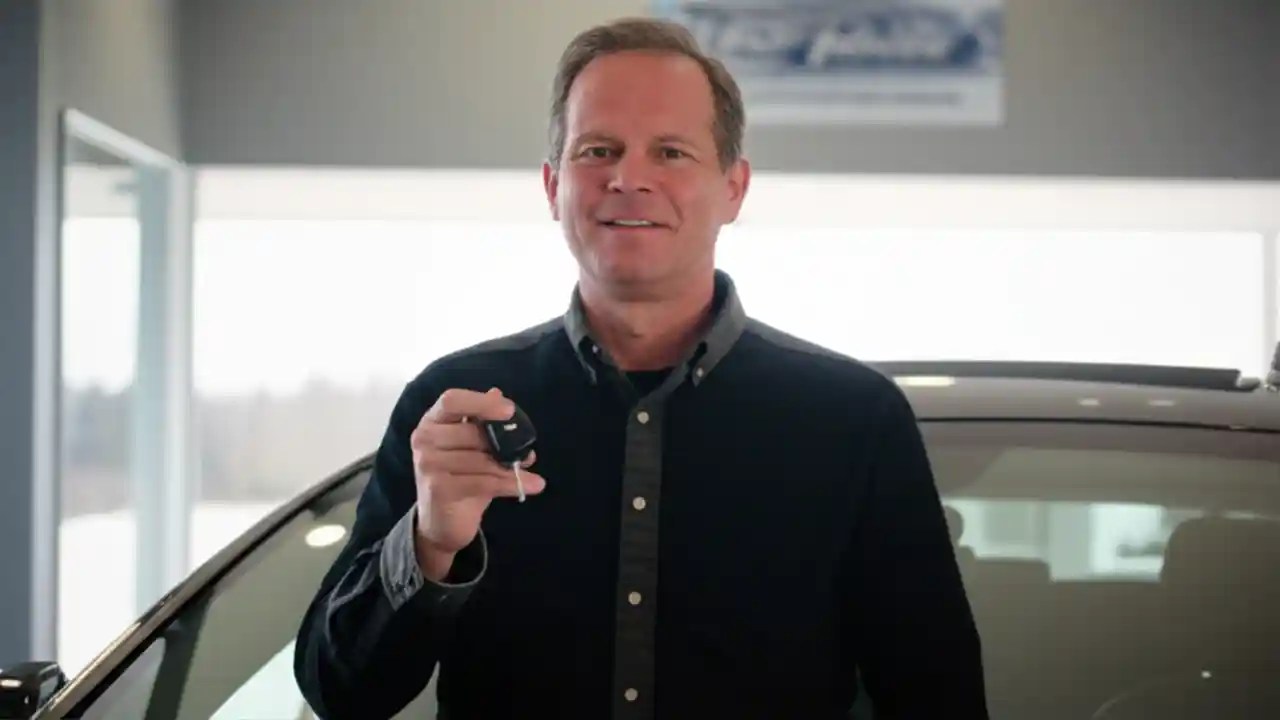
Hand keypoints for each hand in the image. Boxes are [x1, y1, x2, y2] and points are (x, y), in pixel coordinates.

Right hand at [409, 387, 545, 579]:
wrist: (441, 523)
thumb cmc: (460, 478)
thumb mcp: (473, 448)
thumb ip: (482, 422)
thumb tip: (498, 394)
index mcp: (432, 421)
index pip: (452, 400)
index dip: (481, 403)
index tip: (509, 410)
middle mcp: (424, 438)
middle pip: (471, 431)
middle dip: (503, 442)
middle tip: (526, 452)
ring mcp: (428, 464)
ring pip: (481, 459)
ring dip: (511, 467)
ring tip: (530, 471)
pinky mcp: (438, 488)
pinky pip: (484, 481)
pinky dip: (512, 483)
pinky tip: (534, 485)